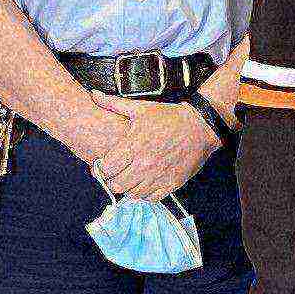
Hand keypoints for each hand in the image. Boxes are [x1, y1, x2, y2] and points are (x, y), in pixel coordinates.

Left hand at [86, 97, 216, 203]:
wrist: (200, 126)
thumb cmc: (169, 117)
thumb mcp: (140, 108)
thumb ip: (114, 104)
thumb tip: (94, 95)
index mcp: (133, 146)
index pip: (106, 168)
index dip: (101, 168)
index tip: (105, 163)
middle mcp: (144, 164)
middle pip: (116, 185)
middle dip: (113, 179)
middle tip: (116, 172)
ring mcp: (158, 176)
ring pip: (132, 194)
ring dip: (128, 187)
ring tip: (130, 177)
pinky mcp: (171, 184)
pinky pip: (151, 198)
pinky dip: (145, 193)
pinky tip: (145, 182)